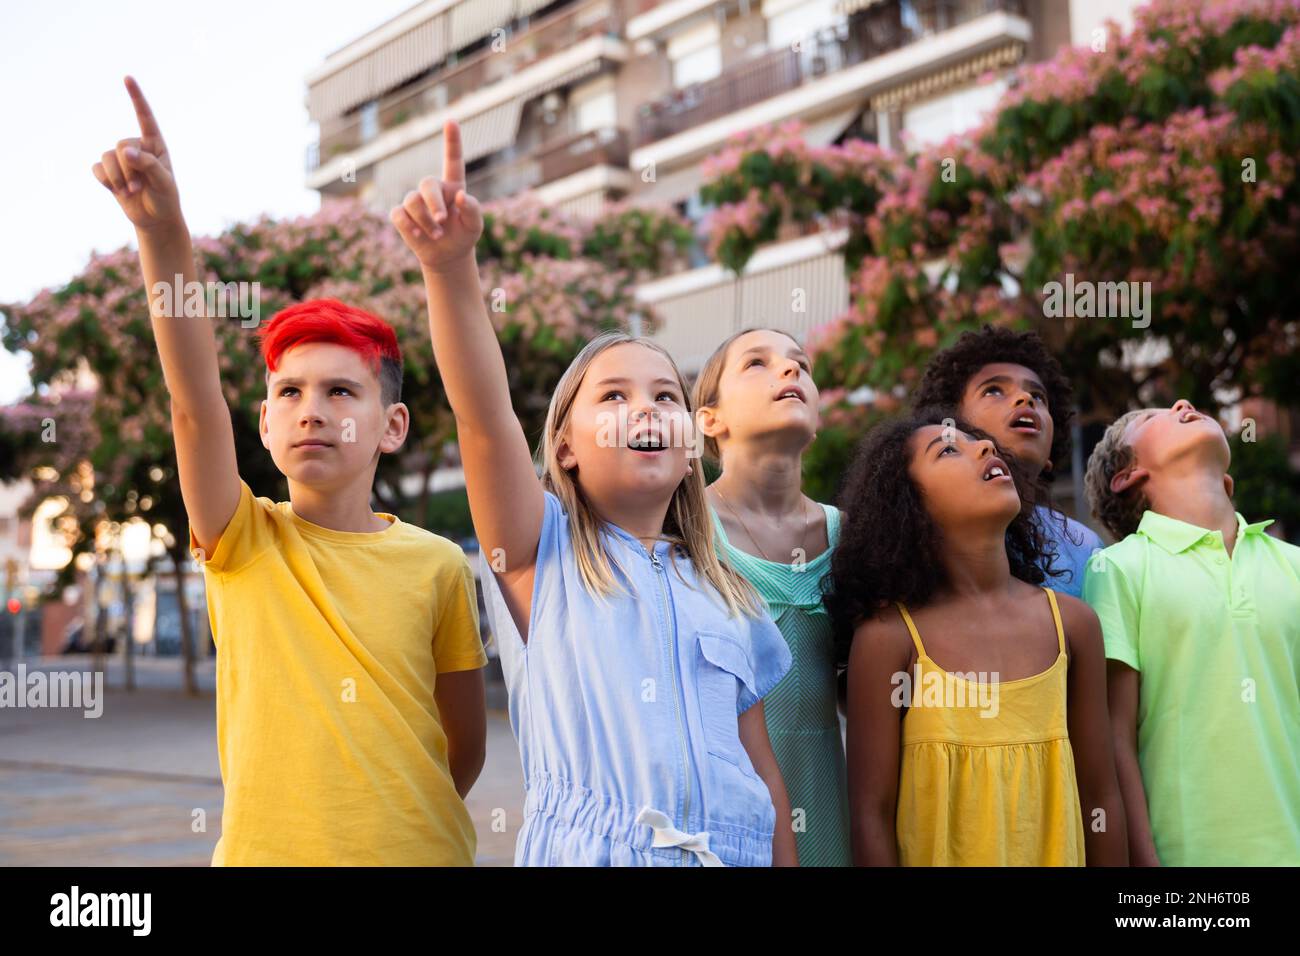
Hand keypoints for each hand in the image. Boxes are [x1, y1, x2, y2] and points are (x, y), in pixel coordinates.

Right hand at [92, 76, 181, 232]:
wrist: (155, 219)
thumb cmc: (165, 198)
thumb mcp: (164, 182)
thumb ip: (148, 164)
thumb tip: (125, 151)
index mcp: (155, 145)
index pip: (145, 118)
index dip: (136, 98)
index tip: (127, 78)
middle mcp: (137, 147)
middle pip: (121, 144)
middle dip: (129, 169)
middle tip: (140, 186)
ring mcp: (121, 158)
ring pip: (108, 157)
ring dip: (118, 178)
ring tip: (132, 191)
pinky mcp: (108, 171)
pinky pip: (98, 169)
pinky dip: (107, 181)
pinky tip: (117, 190)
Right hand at [390, 120, 482, 269]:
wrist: (447, 255)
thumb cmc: (463, 236)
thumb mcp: (475, 225)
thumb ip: (473, 209)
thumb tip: (461, 196)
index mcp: (453, 186)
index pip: (452, 160)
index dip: (452, 141)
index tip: (451, 121)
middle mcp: (433, 190)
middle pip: (426, 184)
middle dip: (433, 203)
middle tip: (442, 222)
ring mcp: (415, 201)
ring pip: (412, 202)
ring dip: (426, 222)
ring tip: (437, 235)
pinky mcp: (402, 214)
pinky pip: (399, 214)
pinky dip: (409, 227)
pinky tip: (419, 236)